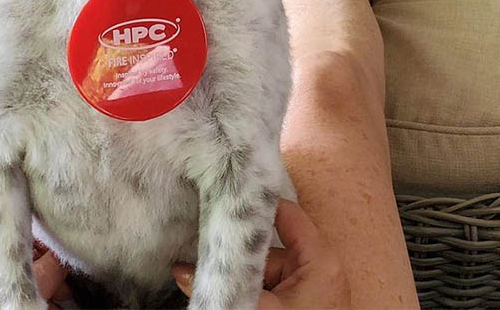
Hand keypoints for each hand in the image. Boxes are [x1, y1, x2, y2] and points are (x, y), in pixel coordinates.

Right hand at [172, 199, 349, 308]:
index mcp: (319, 258)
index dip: (253, 205)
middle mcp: (317, 266)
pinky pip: (269, 285)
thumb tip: (180, 271)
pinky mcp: (298, 303)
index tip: (222, 200)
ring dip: (238, 271)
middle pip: (268, 243)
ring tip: (204, 265)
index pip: (285, 212)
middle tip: (204, 239)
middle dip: (236, 246)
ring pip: (264, 267)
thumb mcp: (259, 308)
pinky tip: (221, 286)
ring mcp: (308, 287)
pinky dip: (248, 287)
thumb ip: (223, 287)